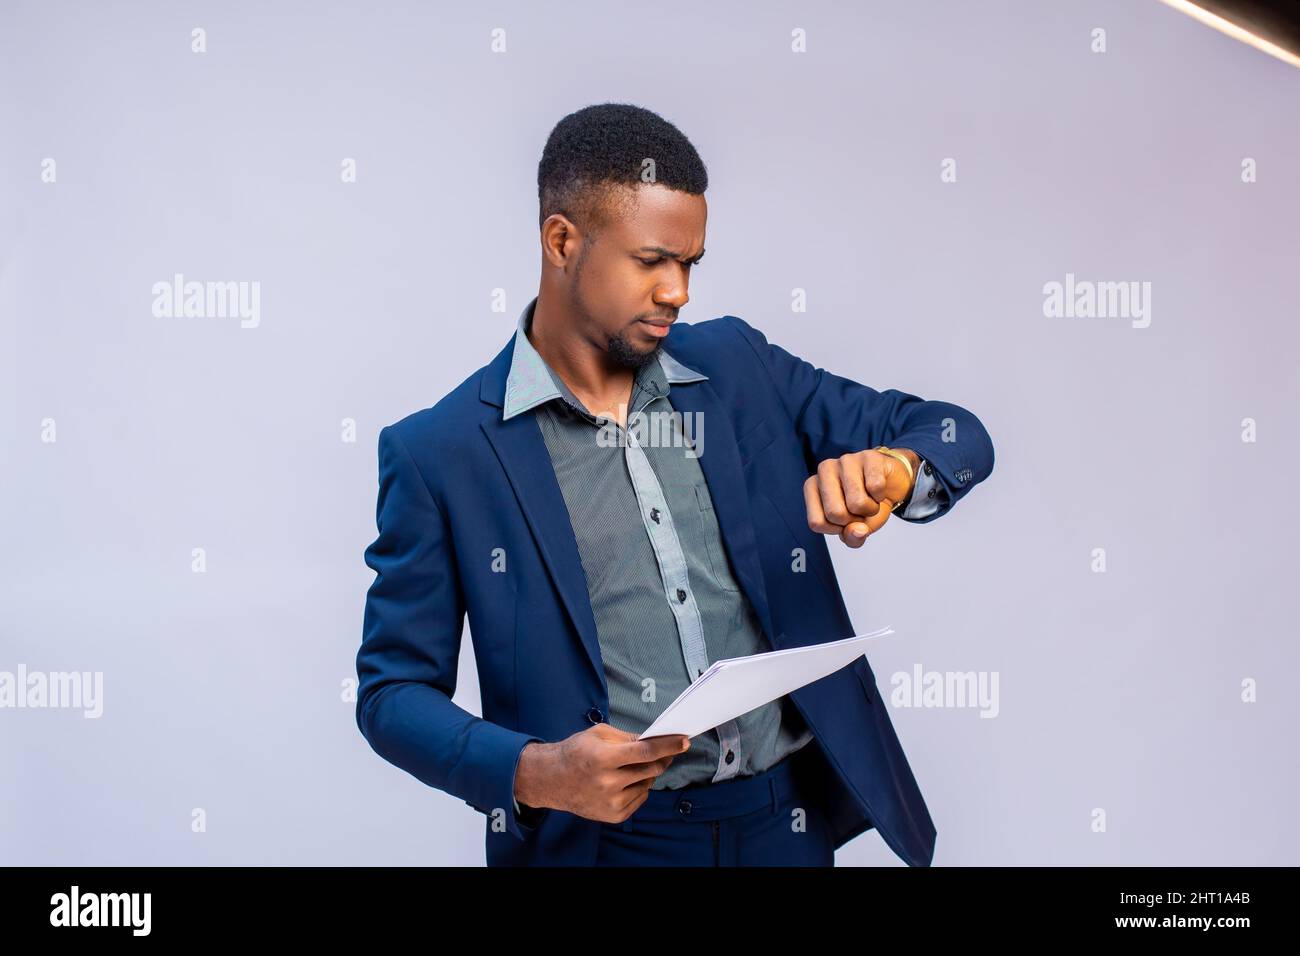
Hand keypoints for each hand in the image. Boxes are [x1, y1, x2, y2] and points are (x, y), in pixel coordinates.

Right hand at [513, 724, 689, 823]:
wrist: (552, 780)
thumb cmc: (575, 752)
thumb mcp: (598, 734)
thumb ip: (627, 738)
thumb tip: (654, 740)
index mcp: (603, 758)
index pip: (646, 752)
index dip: (668, 745)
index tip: (684, 741)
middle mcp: (608, 783)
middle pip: (651, 769)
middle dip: (661, 758)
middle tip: (663, 751)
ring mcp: (611, 802)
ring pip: (647, 784)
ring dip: (647, 773)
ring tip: (628, 767)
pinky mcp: (613, 815)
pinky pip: (641, 798)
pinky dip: (639, 787)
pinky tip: (624, 781)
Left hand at [803, 448, 917, 547]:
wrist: (890, 484)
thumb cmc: (866, 503)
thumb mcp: (856, 528)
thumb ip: (852, 537)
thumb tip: (858, 531)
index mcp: (812, 487)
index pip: (816, 523)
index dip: (837, 530)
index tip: (846, 521)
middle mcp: (824, 470)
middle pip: (835, 513)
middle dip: (854, 520)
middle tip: (860, 510)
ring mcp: (845, 460)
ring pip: (856, 503)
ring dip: (870, 509)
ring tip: (870, 499)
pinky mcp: (868, 456)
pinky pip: (875, 488)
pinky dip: (881, 495)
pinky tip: (878, 489)